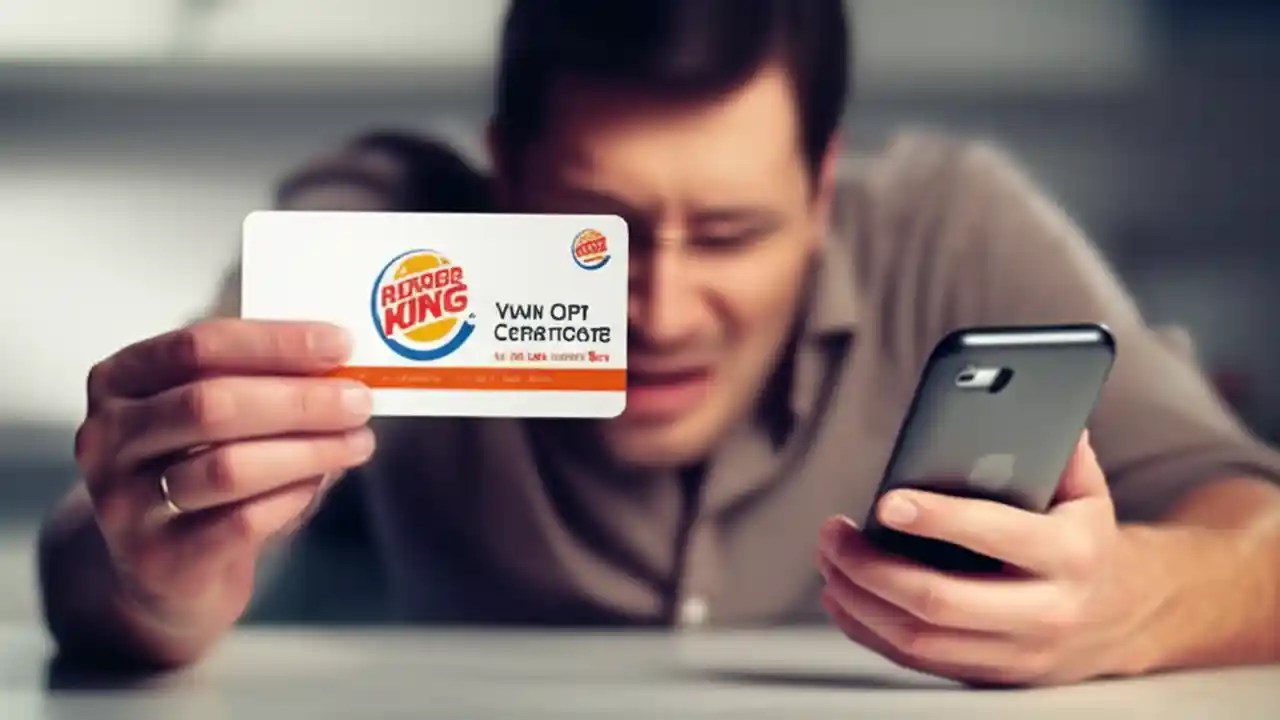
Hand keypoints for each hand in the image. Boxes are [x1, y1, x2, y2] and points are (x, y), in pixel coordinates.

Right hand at [73, 319, 374, 636]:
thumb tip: (343, 369)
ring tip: (358, 443)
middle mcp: (109, 438)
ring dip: (308, 450)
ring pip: (228, 467)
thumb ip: (258, 384)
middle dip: (300, 400)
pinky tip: (321, 482)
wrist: (158, 573)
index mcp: (120, 381)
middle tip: (359, 400)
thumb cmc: (194, 472)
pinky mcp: (160, 559)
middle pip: (212, 404)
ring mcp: (126, 503)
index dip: (275, 343)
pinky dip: (292, 496)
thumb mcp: (208, 418)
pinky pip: (241, 522)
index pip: (198, 346)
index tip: (340, 344)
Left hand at [816, 434, 1158, 685]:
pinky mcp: (988, 674)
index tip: (886, 502)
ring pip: (918, 639)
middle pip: (940, 601)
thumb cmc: (1083, 539)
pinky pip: (915, 661)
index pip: (996, 535)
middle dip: (873, 567)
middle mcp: (1045, 611)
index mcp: (1070, 555)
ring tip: (830, 559)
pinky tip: (843, 595)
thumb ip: (1063, 453)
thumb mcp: (1088, 493)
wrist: (1120, 617)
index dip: (937, 519)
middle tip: (834, 534)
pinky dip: (868, 629)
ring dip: (860, 599)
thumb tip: (1036, 406)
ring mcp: (1015, 652)